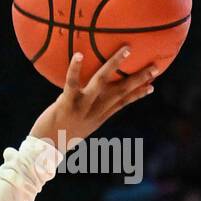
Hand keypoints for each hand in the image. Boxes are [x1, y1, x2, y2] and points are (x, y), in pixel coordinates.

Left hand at [29, 48, 156, 147]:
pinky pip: (72, 83)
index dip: (138, 94)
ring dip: (114, 65)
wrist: (44, 151)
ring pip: (102, 83)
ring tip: (126, 49)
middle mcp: (94, 112)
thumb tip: (80, 94)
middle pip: (121, 92)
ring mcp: (81, 108)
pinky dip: (75, 69)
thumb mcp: (76, 125)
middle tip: (156, 65)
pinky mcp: (66, 104)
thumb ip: (82, 111)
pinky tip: (79, 54)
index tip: (153, 84)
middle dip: (139, 78)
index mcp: (98, 117)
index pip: (122, 103)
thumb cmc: (57, 136)